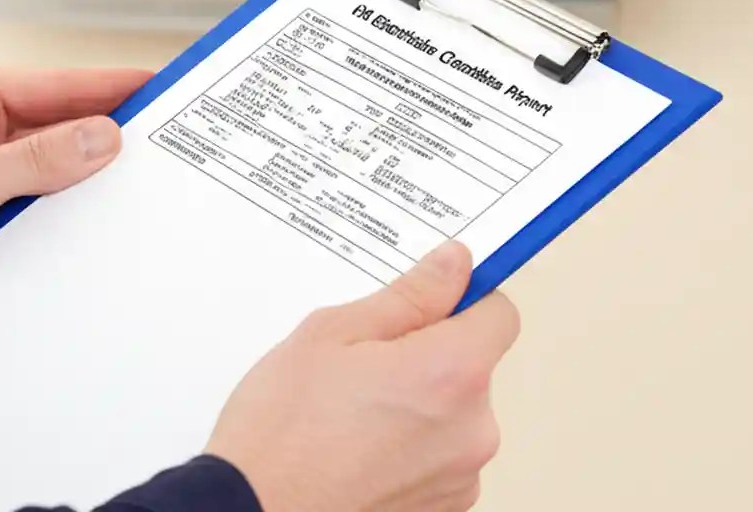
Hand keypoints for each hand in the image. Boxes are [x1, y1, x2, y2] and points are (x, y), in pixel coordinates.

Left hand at [0, 68, 151, 356]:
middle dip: (105, 136)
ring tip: (137, 189)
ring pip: (47, 170)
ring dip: (82, 182)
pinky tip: (90, 228)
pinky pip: (31, 207)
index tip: (157, 85)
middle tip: (164, 145)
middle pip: (57, 125)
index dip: (109, 87)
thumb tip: (102, 137)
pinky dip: (58, 216)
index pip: (54, 86)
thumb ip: (35, 160)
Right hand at [205, 242, 519, 511]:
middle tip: (359, 364)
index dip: (461, 298)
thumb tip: (453, 265)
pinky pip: (438, 457)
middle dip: (425, 356)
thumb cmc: (280, 432)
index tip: (428, 299)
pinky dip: (407, 447)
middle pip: (471, 367)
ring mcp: (461, 477)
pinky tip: (355, 446)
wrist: (253, 511)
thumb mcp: (331, 334)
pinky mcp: (442, 508)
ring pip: (452, 414)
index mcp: (452, 373)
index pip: (498, 313)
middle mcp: (473, 430)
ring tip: (348, 412)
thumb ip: (406, 296)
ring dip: (416, 405)